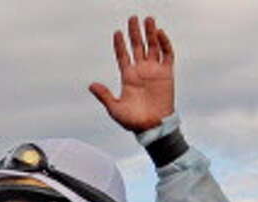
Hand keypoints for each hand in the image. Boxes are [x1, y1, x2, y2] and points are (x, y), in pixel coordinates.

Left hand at [89, 15, 175, 133]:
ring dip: (150, 33)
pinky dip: (164, 43)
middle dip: (134, 33)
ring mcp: (154, 71)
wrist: (152, 128)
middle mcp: (140, 71)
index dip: (120, 45)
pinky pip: (167, 54)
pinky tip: (159, 34)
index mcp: (128, 77)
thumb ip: (104, 95)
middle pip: (137, 47)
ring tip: (148, 19)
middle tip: (132, 18)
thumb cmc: (133, 122)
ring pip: (152, 47)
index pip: (123, 56)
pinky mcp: (167, 73)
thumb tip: (91, 85)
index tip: (116, 33)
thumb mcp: (115, 109)